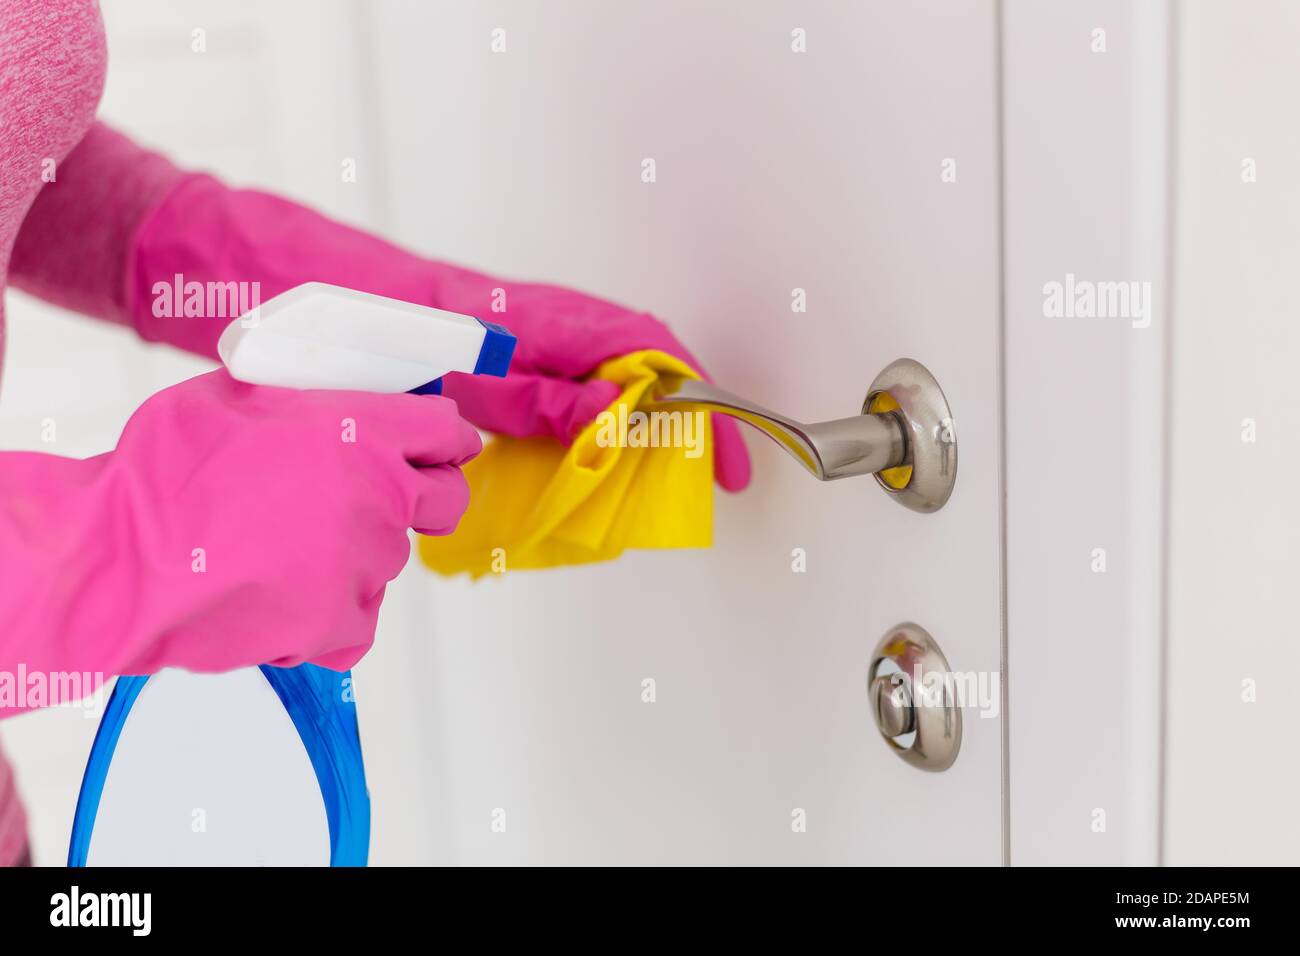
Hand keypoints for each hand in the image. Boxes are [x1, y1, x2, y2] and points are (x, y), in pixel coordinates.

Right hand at [78, 370, 477, 672]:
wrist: (116, 565)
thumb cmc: (162, 476)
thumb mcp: (237, 394)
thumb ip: (308, 397)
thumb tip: (340, 398)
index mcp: (361, 430)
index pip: (446, 431)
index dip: (445, 439)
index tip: (441, 446)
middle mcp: (379, 497)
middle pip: (443, 500)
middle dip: (424, 495)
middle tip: (378, 497)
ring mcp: (365, 565)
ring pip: (386, 560)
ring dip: (350, 554)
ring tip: (275, 548)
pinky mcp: (341, 624)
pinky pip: (356, 618)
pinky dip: (326, 613)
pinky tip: (275, 593)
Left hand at [430, 264, 751, 491]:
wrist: (406, 305)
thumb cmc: (441, 348)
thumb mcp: (492, 389)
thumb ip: (555, 403)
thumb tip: (619, 411)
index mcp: (574, 327)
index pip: (664, 361)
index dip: (704, 409)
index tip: (723, 457)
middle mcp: (586, 318)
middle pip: (669, 365)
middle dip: (704, 418)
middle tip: (723, 473)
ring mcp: (580, 325)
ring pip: (649, 368)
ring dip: (677, 413)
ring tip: (692, 464)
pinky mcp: (568, 338)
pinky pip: (623, 368)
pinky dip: (644, 404)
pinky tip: (641, 438)